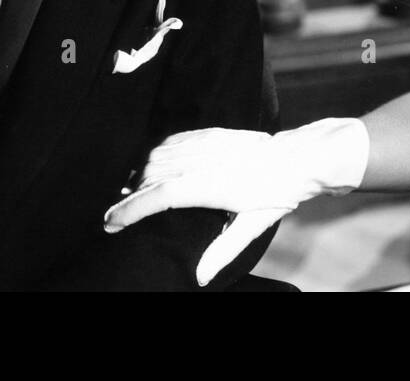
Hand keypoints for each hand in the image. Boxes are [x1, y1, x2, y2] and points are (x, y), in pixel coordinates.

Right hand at [103, 119, 367, 285]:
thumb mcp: (253, 224)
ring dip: (139, 174)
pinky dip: (156, 153)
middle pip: (151, 175)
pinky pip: (173, 140)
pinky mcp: (210, 132)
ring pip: (158, 155)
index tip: (110, 222)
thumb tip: (198, 277)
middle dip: (129, 195)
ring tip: (130, 194)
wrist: (298, 156)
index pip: (158, 197)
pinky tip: (151, 165)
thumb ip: (223, 250)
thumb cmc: (277, 192)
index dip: (130, 210)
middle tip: (116, 215)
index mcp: (210, 185)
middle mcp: (203, 161)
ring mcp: (206, 142)